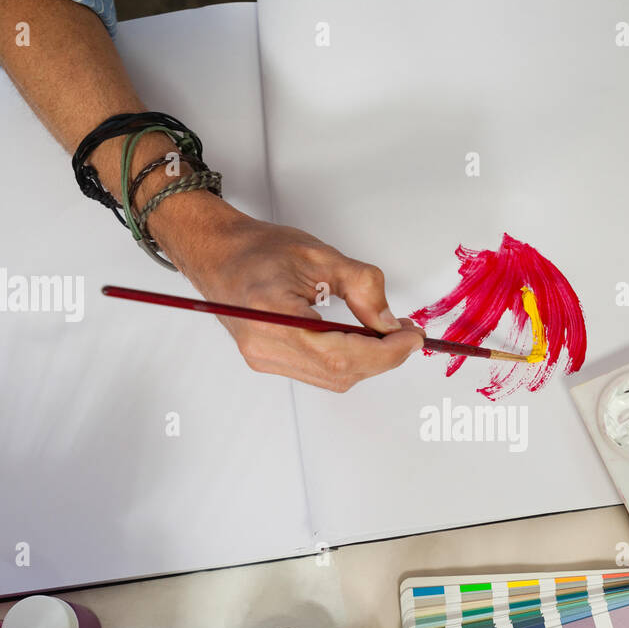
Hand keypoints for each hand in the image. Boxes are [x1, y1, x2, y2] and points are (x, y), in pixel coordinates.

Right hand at [152, 194, 423, 392]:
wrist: (217, 253)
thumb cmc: (257, 249)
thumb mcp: (319, 256)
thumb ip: (361, 287)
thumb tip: (388, 322)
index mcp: (273, 318)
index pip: (342, 354)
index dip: (385, 351)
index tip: (412, 337)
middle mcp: (265, 348)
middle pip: (340, 372)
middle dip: (382, 356)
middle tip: (406, 333)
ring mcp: (264, 359)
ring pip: (332, 378)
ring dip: (367, 361)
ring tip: (387, 335)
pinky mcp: (267, 361)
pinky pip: (318, 373)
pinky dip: (347, 361)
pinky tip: (359, 341)